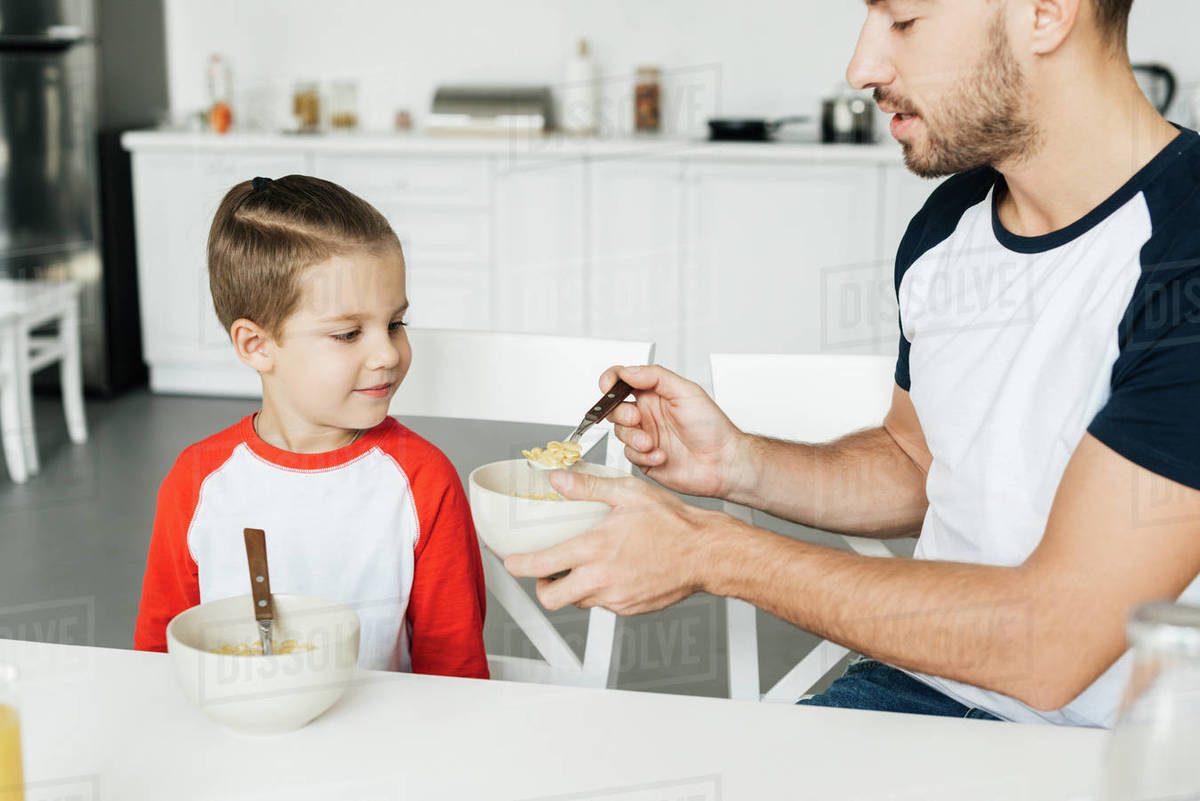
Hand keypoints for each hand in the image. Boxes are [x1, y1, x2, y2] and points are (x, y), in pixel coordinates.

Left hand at [503, 469, 731, 614]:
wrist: (706, 553)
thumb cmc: (673, 523)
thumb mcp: (628, 493)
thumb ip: (587, 488)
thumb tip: (557, 479)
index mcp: (596, 549)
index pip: (540, 565)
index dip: (517, 565)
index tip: (510, 561)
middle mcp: (601, 578)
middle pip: (551, 598)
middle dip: (541, 587)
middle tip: (544, 572)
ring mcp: (615, 598)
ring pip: (577, 601)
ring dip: (573, 587)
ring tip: (585, 565)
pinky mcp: (629, 609)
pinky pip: (602, 604)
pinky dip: (599, 591)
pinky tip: (613, 571)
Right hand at [601, 364, 748, 498]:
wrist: (722, 463)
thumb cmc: (713, 428)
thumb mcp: (686, 392)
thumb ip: (656, 376)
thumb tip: (629, 371)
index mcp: (655, 394)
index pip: (623, 380)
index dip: (610, 380)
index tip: (608, 386)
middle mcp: (647, 414)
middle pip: (614, 408)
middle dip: (620, 413)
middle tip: (636, 418)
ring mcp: (645, 436)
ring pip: (619, 433)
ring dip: (633, 437)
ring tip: (651, 442)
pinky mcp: (645, 458)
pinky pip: (629, 455)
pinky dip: (643, 455)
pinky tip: (661, 455)